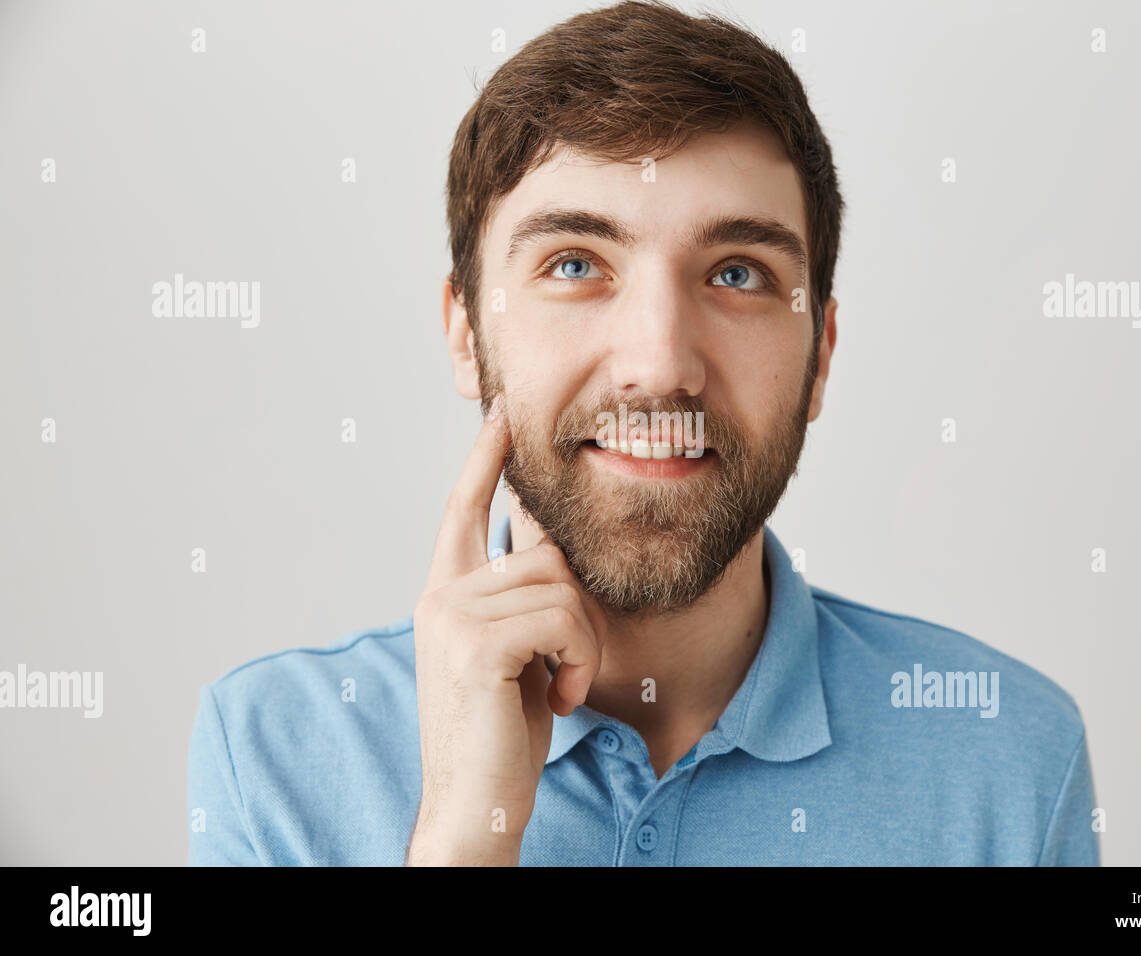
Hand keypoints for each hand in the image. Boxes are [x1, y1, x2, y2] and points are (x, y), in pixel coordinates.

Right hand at [406, 396, 605, 865]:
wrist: (476, 805)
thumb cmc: (502, 734)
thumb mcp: (515, 654)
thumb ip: (523, 599)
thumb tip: (554, 550)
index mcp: (446, 593)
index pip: (463, 507)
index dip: (485, 458)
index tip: (501, 412)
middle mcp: (441, 594)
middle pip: (547, 554)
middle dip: (578, 613)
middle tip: (567, 668)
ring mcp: (453, 615)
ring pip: (562, 587)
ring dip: (583, 644)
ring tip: (561, 686)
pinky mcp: (477, 642)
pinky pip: (564, 618)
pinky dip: (580, 661)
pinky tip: (562, 698)